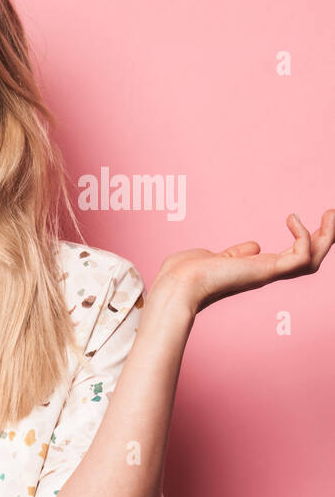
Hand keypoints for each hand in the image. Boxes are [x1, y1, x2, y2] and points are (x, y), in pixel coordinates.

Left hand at [150, 208, 334, 313]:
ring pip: (313, 260)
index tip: (305, 219)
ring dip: (327, 236)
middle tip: (332, 213)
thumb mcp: (217, 257)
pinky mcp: (266, 271)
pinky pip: (302, 255)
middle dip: (325, 237)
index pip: (291, 258)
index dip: (304, 240)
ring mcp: (268, 273)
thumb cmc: (186, 272)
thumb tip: (253, 247)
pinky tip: (292, 219)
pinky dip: (303, 236)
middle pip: (310, 260)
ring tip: (331, 213)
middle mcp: (266, 273)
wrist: (177, 283)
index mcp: (255, 270)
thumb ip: (237, 253)